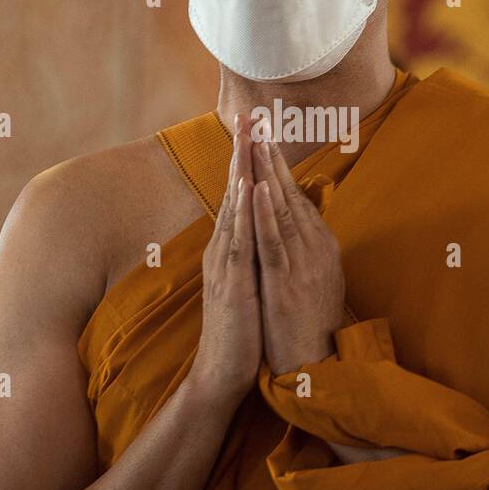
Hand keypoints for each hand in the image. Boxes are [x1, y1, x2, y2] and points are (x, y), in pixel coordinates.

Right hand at [189, 115, 262, 403]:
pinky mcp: (231, 284)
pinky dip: (244, 212)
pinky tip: (249, 187)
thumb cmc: (242, 331)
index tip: (257, 130)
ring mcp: (225, 266)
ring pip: (234, 209)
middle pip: (233, 193)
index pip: (240, 197)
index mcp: (230, 249)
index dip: (247, 162)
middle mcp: (223, 250)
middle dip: (241, 154)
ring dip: (241, 171)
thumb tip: (266, 232)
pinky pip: (239, 241)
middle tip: (248, 115)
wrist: (222, 374)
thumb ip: (255, 256)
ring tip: (248, 137)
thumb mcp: (251, 284)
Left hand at [249, 124, 349, 373]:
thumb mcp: (315, 279)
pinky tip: (255, 191)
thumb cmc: (312, 325)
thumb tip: (302, 222)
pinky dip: (264, 214)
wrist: (315, 366)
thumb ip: (308, 248)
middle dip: (271, 157)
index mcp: (321, 246)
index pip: (296, 197)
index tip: (264, 135)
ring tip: (256, 142)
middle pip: (289, 194)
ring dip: (267, 174)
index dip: (279, 165)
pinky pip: (274, 243)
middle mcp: (315, 249)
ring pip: (281, 210)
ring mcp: (302, 265)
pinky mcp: (286, 283)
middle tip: (257, 122)